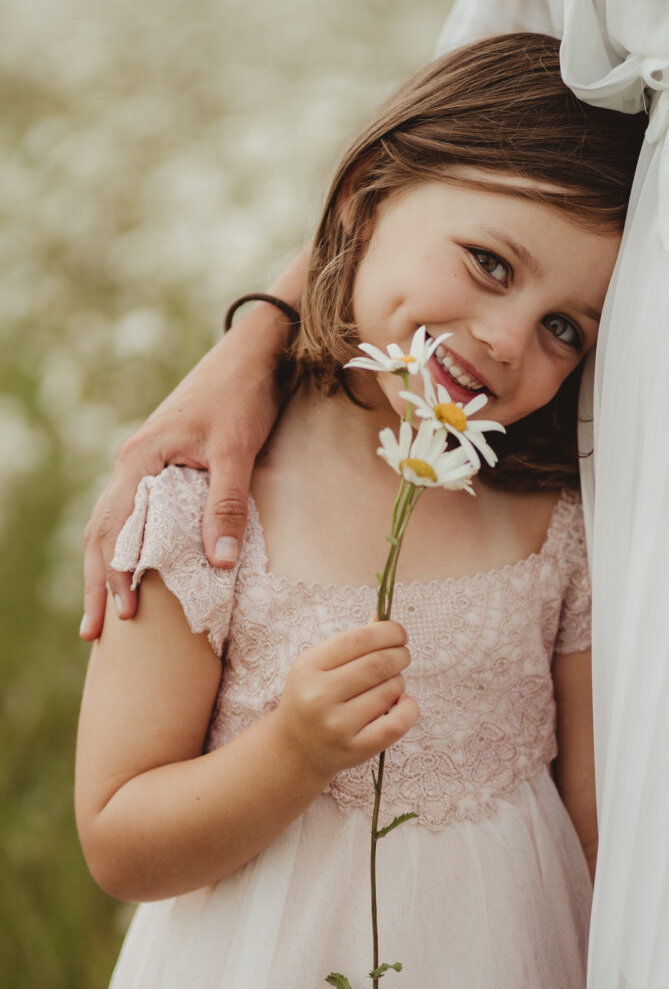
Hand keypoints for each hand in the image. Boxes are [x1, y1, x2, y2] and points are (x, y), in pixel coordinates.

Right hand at [80, 249, 309, 641]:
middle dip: (99, 582)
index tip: (119, 617)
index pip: (114, 530)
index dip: (114, 576)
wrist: (253, 356)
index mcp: (140, 460)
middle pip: (104, 532)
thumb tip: (218, 563)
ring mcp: (145, 463)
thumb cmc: (242, 397)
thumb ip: (226, 504)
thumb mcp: (236, 451)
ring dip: (110, 567)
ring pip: (115, 524)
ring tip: (109, 610)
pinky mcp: (163, 464)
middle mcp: (133, 463)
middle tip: (96, 632)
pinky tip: (138, 567)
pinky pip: (136, 513)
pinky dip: (131, 546)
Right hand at [274, 621, 418, 780]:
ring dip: (399, 681)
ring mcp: (336, 725)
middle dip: (400, 655)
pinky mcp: (355, 749)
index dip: (387, 631)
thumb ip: (351, 643)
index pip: (359, 639)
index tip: (399, 634)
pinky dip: (409, 707)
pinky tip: (402, 703)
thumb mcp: (319, 665)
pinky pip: (397, 723)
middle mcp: (319, 696)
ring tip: (389, 684)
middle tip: (402, 656)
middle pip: (378, 663)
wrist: (295, 749)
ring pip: (390, 690)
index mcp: (309, 667)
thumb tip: (383, 619)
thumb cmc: (312, 698)